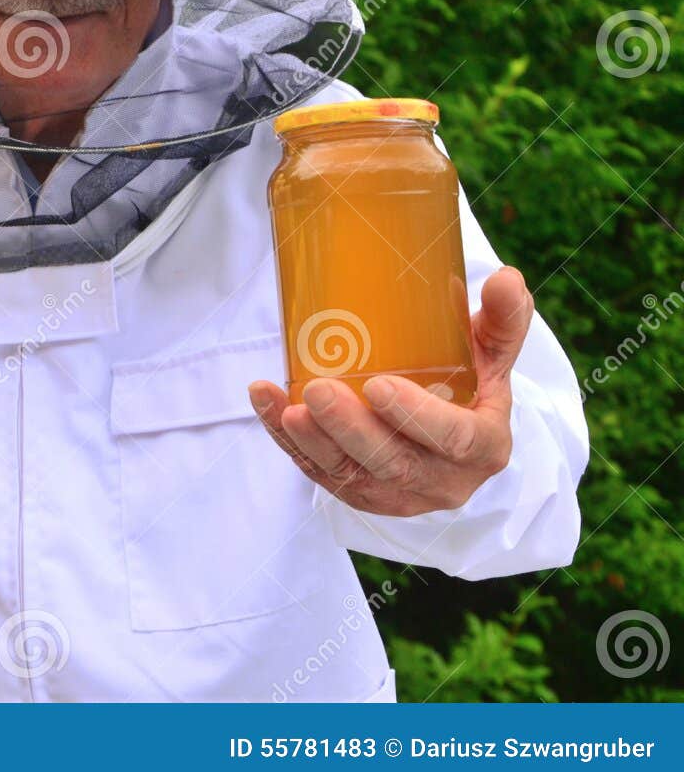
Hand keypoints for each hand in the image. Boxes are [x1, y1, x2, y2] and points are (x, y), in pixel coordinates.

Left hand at [248, 267, 533, 516]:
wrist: (448, 434)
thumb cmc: (469, 385)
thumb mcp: (492, 354)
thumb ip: (503, 319)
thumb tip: (505, 278)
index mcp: (483, 447)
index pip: (454, 438)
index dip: (416, 417)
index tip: (378, 384)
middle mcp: (441, 480)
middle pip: (393, 463)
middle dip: (351, 429)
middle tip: (317, 388)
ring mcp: (396, 493)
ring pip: (350, 475)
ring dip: (313, 442)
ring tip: (287, 406)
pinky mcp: (357, 493)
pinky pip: (318, 472)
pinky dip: (286, 440)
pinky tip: (265, 401)